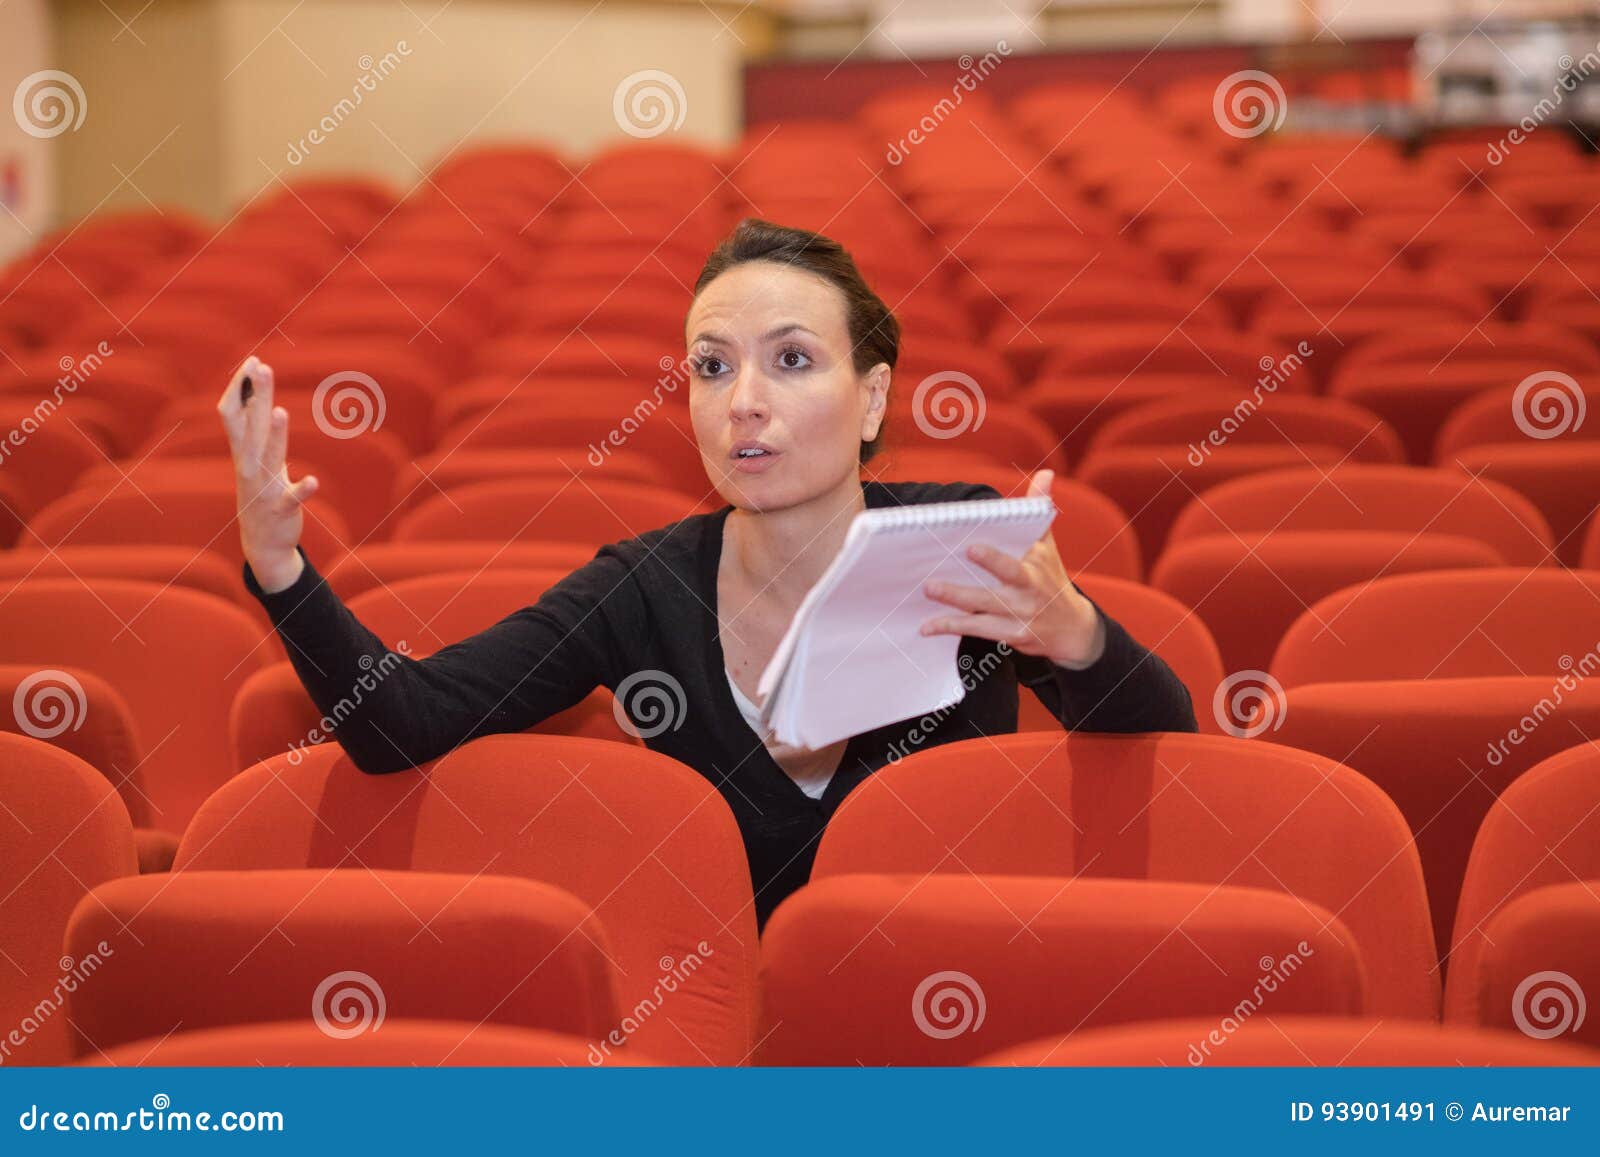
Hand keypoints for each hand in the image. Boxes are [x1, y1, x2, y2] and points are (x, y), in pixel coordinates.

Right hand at [216, 355, 318, 592]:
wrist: (262, 543)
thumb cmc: (262, 493)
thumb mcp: (256, 460)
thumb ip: (254, 430)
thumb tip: (255, 397)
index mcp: (242, 452)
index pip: (232, 413)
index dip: (240, 388)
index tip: (252, 362)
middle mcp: (249, 466)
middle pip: (251, 425)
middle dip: (258, 396)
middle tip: (261, 367)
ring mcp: (264, 488)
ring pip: (269, 457)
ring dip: (276, 435)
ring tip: (281, 411)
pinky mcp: (281, 508)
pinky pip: (291, 497)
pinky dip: (302, 489)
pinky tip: (312, 481)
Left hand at [918, 469, 1105, 667]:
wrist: (1072, 629)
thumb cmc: (1051, 579)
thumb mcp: (1048, 545)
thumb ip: (1040, 509)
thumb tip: (1046, 474)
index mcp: (1035, 566)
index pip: (1013, 559)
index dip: (993, 557)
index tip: (970, 548)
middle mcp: (1029, 590)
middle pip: (999, 584)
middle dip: (970, 581)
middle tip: (938, 575)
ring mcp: (1020, 615)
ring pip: (983, 607)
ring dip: (954, 601)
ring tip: (928, 589)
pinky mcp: (1011, 635)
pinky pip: (977, 629)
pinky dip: (950, 626)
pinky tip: (927, 626)